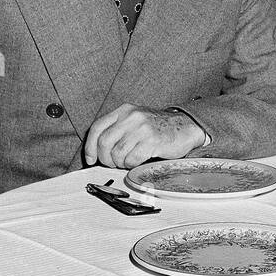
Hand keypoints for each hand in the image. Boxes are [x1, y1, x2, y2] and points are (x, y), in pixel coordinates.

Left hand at [85, 104, 205, 167]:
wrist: (185, 126)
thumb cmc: (157, 128)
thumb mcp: (135, 120)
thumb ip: (116, 130)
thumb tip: (96, 151)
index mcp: (124, 110)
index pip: (97, 128)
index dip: (90, 147)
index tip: (91, 159)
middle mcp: (132, 117)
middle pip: (104, 143)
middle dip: (105, 159)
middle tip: (113, 163)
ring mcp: (142, 128)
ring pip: (117, 154)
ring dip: (120, 163)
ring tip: (128, 161)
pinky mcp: (152, 141)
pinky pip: (132, 159)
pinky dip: (131, 164)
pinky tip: (138, 161)